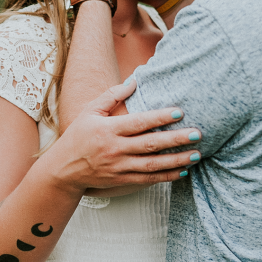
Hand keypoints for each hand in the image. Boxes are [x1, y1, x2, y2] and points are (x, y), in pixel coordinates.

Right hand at [41, 80, 200, 195]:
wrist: (64, 170)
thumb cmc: (78, 136)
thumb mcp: (90, 111)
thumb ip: (112, 95)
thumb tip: (134, 81)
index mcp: (108, 129)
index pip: (139, 122)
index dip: (160, 117)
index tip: (180, 111)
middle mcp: (115, 149)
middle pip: (150, 144)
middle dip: (176, 139)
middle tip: (197, 134)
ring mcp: (120, 167)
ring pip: (153, 165)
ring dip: (177, 160)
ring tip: (197, 154)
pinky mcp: (123, 180)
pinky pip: (149, 179)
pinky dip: (167, 176)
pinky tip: (183, 170)